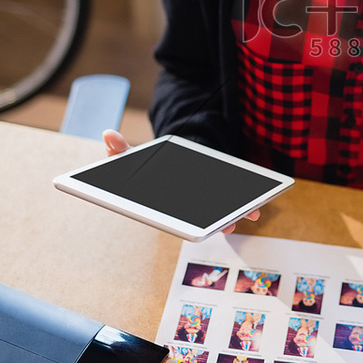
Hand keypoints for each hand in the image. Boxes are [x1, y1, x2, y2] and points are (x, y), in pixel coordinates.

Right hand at [102, 130, 259, 232]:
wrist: (170, 165)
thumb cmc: (148, 167)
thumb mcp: (134, 157)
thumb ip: (120, 150)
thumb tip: (107, 133)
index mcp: (162, 207)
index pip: (173, 219)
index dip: (185, 225)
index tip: (193, 229)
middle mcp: (183, 213)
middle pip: (201, 222)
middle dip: (216, 224)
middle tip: (230, 224)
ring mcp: (201, 210)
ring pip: (218, 220)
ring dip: (232, 220)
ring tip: (248, 216)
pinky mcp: (216, 204)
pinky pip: (230, 211)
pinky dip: (243, 210)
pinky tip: (255, 210)